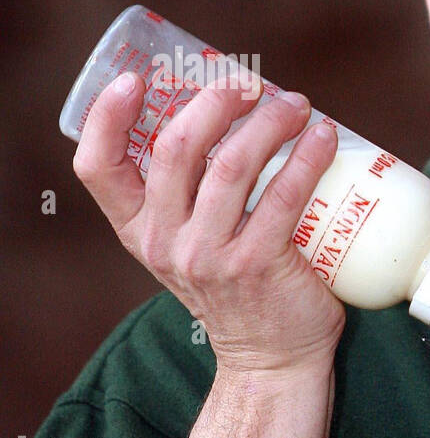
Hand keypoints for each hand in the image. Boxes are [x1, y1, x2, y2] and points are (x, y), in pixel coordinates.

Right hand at [73, 69, 345, 372]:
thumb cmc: (239, 286)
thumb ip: (193, 196)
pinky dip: (306, 158)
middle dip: (213, 102)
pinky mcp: (257, 264)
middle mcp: (164, 241)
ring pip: (232, 165)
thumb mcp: (192, 244)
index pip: (97, 169)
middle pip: (175, 150)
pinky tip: (324, 137)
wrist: (271, 357)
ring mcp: (209, 255)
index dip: (107, 118)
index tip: (132, 80)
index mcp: (137, 230)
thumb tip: (231, 117)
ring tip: (297, 104)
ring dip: (268, 122)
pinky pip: (283, 196)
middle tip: (249, 83)